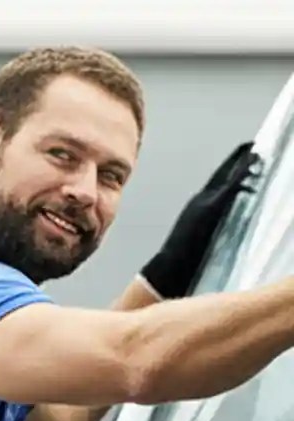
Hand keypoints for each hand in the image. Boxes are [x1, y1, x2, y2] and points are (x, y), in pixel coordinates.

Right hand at [140, 142, 260, 299]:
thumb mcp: (196, 239)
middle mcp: (200, 201)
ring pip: (226, 178)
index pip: (215, 184)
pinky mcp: (211, 209)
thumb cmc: (182, 259)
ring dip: (243, 165)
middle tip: (251, 147)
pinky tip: (252, 170)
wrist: (170, 266)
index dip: (227, 169)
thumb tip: (215, 230)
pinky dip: (241, 176)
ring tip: (257, 155)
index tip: (240, 157)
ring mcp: (204, 204)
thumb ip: (206, 229)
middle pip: (221, 175)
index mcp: (197, 207)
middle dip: (236, 160)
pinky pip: (230, 188)